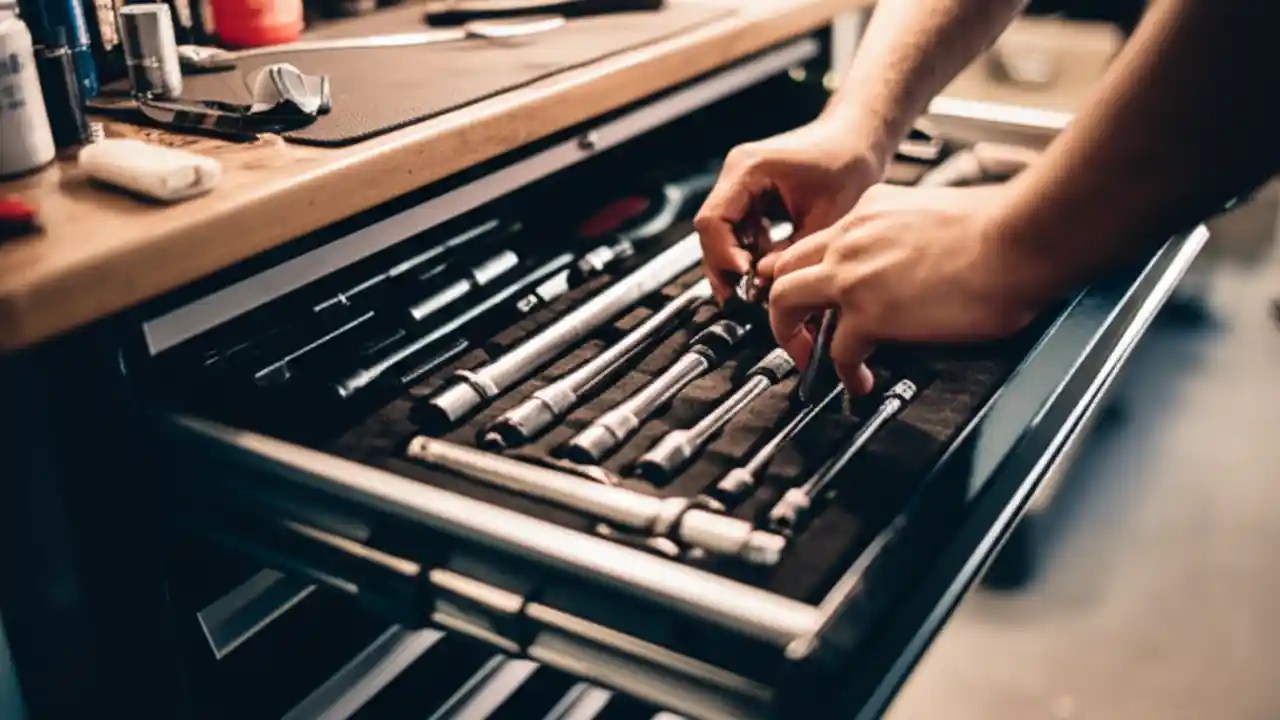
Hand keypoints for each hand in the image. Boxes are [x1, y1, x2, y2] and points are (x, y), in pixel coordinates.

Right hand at [694, 119, 884, 301]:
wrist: (857, 139)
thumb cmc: (847, 162)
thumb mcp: (826, 217)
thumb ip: (792, 254)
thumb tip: (764, 283)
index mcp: (749, 168)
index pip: (714, 220)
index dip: (724, 255)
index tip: (745, 278)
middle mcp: (737, 173)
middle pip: (710, 230)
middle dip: (724, 265)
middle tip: (740, 296)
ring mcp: (740, 184)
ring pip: (720, 233)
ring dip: (734, 261)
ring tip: (754, 287)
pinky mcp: (750, 195)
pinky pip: (736, 229)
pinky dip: (746, 251)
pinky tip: (764, 267)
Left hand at [760, 183, 1054, 394]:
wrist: (1018, 237)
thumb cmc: (1001, 227)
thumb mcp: (935, 211)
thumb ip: (910, 230)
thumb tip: (921, 256)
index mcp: (871, 210)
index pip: (817, 240)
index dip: (806, 270)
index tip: (810, 291)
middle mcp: (852, 238)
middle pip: (785, 269)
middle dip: (783, 304)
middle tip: (797, 330)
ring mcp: (853, 275)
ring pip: (786, 302)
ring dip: (791, 337)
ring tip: (810, 359)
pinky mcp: (869, 313)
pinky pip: (836, 351)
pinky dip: (841, 374)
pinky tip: (857, 382)